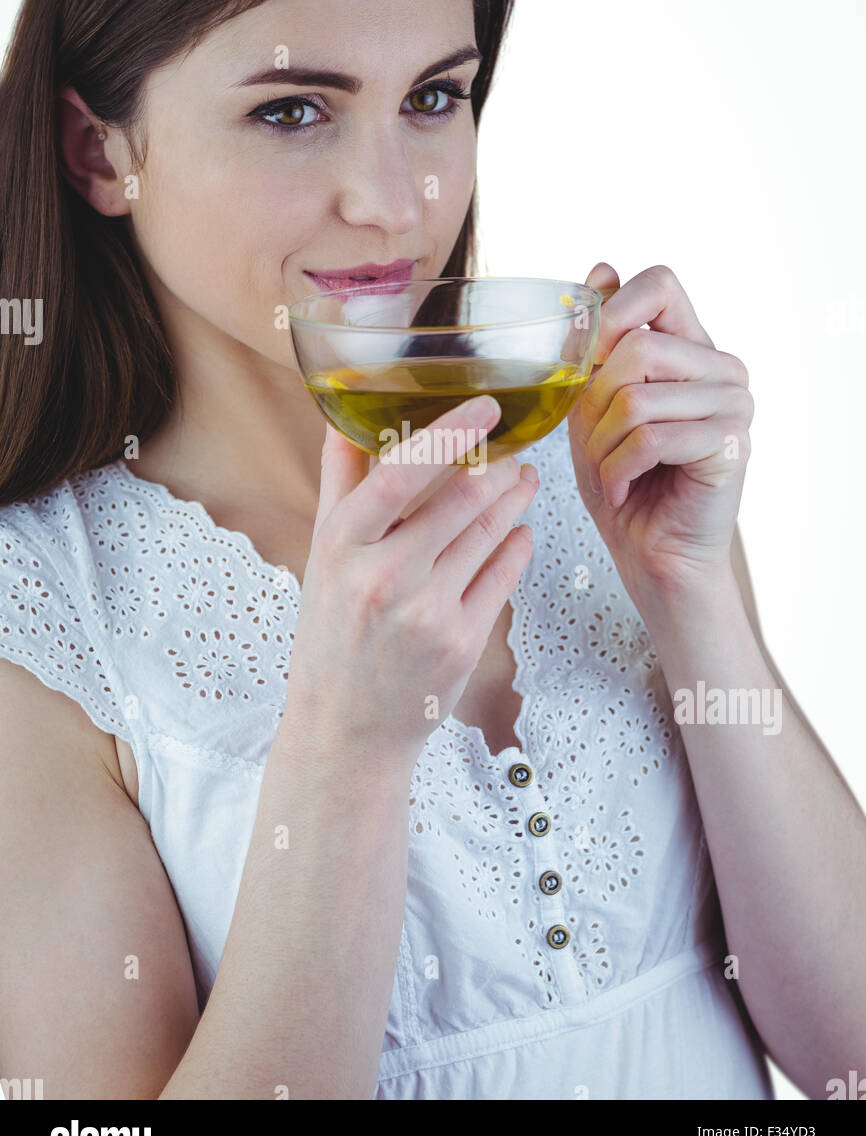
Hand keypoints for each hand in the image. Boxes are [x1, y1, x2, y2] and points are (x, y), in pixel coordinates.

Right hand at [284, 397, 539, 772]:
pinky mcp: (463, 642)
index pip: (398, 476)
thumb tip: (344, 413)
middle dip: (497, 466)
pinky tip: (521, 531)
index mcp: (341, 547)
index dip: (447, 436)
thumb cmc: (332, 632)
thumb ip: (340, 482)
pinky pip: (504, 576)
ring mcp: (427, 613)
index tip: (485, 406)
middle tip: (514, 445)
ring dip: (514, 499)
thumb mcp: (322, 555)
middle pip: (459, 501)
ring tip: (524, 479)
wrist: (347, 728)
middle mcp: (383, 578)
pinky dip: (518, 546)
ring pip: (489, 534)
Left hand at [568, 262, 753, 602]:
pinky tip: (623, 492)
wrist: (653, 557)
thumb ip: (599, 346)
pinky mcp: (730, 445)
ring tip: (609, 476)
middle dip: (594, 403)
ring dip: (602, 445)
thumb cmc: (623, 484)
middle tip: (593, 447)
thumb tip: (600, 266)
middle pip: (638, 345)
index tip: (588, 358)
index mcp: (691, 348)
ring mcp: (734, 405)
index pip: (660, 282)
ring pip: (638, 396)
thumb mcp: (594, 407)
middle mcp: (722, 369)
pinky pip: (651, 439)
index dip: (613, 310)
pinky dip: (618, 471)